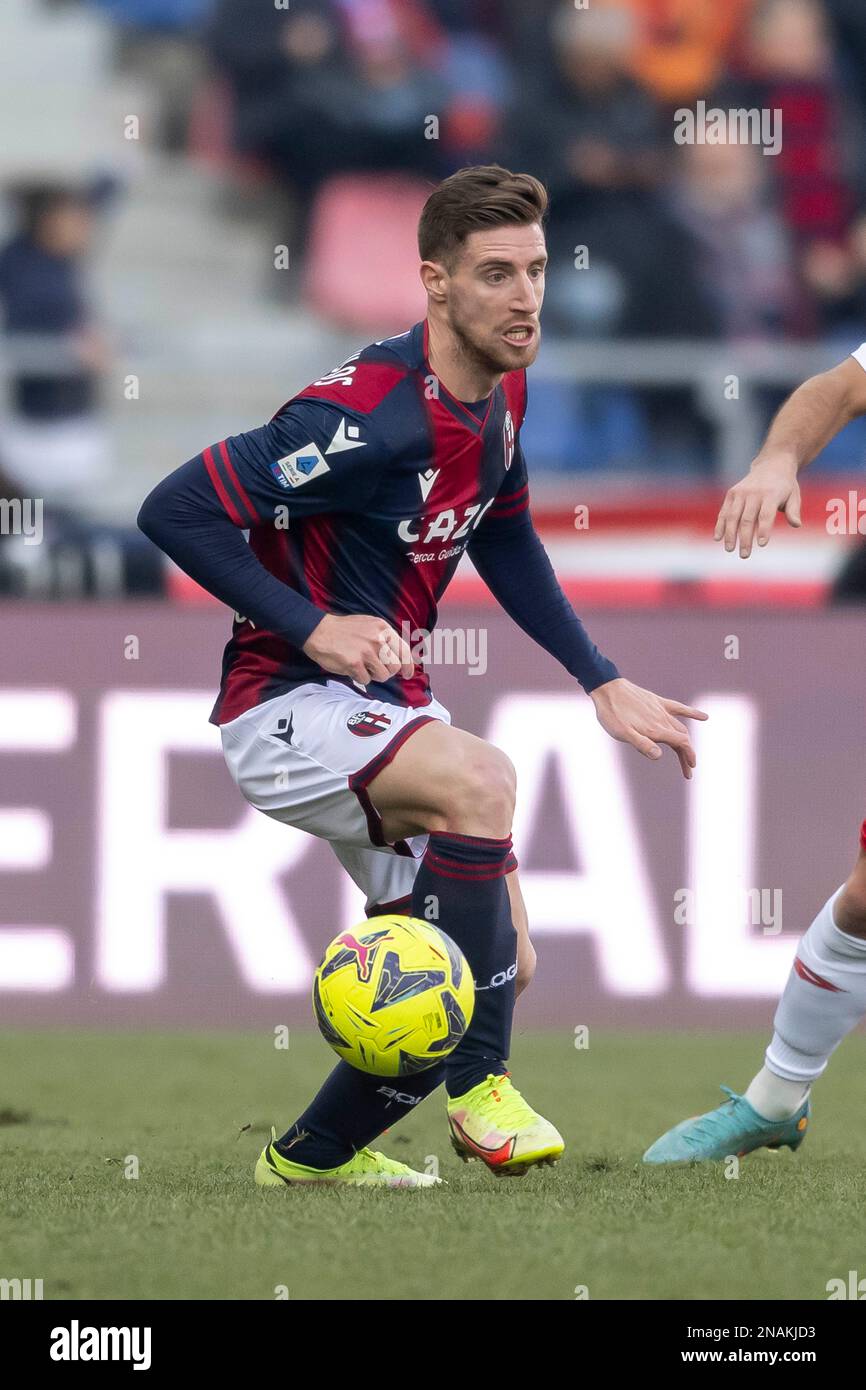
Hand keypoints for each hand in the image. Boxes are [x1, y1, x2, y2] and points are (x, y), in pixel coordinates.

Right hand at [302, 613, 413, 684]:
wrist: (318, 631)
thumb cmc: (344, 630)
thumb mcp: (369, 626)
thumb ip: (385, 639)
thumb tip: (400, 657)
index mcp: (383, 629)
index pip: (404, 651)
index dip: (408, 666)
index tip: (408, 674)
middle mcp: (378, 639)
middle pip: (395, 667)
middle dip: (387, 672)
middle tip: (376, 669)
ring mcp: (367, 652)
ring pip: (383, 676)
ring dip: (373, 675)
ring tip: (362, 667)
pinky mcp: (355, 663)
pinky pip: (366, 680)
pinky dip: (359, 677)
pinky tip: (352, 668)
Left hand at [589, 678, 707, 779]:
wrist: (607, 689)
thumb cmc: (612, 714)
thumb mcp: (622, 733)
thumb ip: (642, 744)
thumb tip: (658, 755)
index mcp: (655, 729)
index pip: (681, 744)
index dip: (688, 757)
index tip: (690, 769)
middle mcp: (662, 719)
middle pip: (682, 738)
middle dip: (687, 754)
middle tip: (688, 769)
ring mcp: (661, 710)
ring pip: (680, 727)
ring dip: (687, 741)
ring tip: (688, 753)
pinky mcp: (657, 702)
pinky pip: (679, 708)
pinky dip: (692, 713)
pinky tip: (704, 717)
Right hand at [714, 455, 801, 557]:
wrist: (772, 464)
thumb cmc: (785, 486)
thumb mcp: (794, 495)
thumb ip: (794, 510)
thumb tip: (796, 524)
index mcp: (771, 494)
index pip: (766, 514)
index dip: (763, 529)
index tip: (761, 544)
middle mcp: (754, 493)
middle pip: (747, 518)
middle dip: (745, 538)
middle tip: (745, 555)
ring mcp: (741, 492)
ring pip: (733, 516)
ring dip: (730, 534)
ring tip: (730, 549)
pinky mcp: (732, 493)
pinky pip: (724, 511)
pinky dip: (720, 525)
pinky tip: (718, 538)